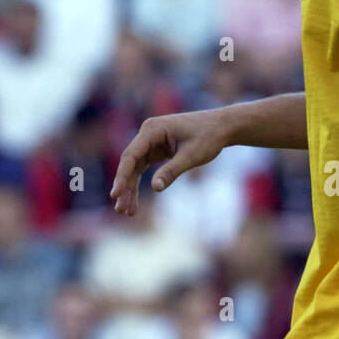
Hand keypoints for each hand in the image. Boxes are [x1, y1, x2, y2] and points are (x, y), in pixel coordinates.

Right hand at [110, 109, 229, 214]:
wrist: (222, 127)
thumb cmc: (209, 137)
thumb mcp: (192, 156)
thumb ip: (172, 171)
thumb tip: (156, 187)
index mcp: (152, 129)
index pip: (131, 156)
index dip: (122, 176)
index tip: (115, 194)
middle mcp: (148, 133)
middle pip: (130, 164)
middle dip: (125, 188)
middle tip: (120, 210)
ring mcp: (151, 141)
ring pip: (135, 168)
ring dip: (130, 189)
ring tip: (127, 212)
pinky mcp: (157, 149)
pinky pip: (143, 168)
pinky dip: (140, 184)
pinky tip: (135, 202)